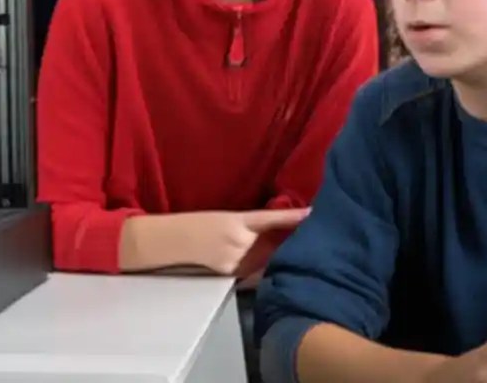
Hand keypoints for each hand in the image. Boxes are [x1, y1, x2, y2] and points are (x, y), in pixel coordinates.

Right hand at [186, 208, 309, 276]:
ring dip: (270, 257)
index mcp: (238, 220)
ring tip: (271, 254)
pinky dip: (256, 268)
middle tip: (298, 238)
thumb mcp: (225, 219)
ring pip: (264, 259)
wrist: (175, 240)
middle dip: (285, 242)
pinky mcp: (232, 273)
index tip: (311, 213)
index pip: (271, 218)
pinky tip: (251, 265)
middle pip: (273, 244)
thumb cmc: (198, 225)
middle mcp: (240, 240)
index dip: (292, 216)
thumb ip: (249, 227)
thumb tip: (274, 233)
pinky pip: (252, 271)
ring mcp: (236, 258)